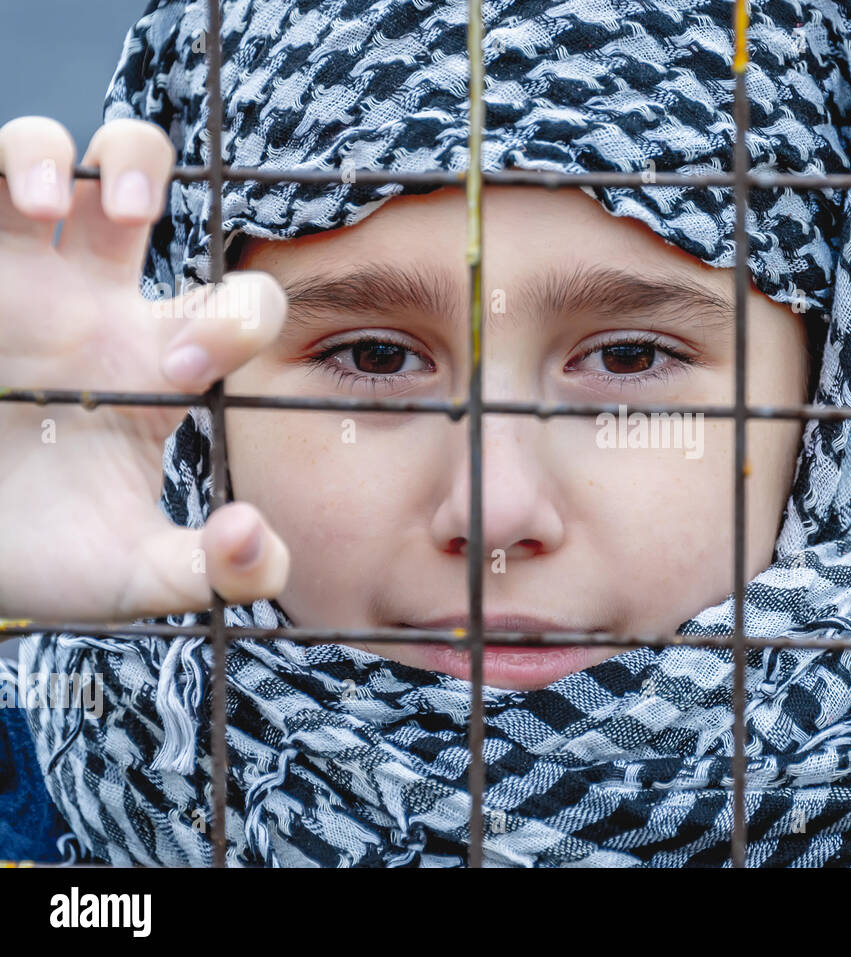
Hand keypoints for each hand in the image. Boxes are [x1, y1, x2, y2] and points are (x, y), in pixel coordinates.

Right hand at [0, 116, 290, 621]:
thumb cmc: (39, 555)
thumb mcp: (136, 576)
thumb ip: (217, 572)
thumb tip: (255, 538)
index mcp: (154, 362)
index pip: (234, 302)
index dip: (231, 317)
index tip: (181, 370)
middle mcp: (88, 304)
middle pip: (136, 178)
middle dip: (140, 168)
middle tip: (130, 215)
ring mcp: (8, 281)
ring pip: (38, 152)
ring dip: (45, 150)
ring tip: (43, 200)